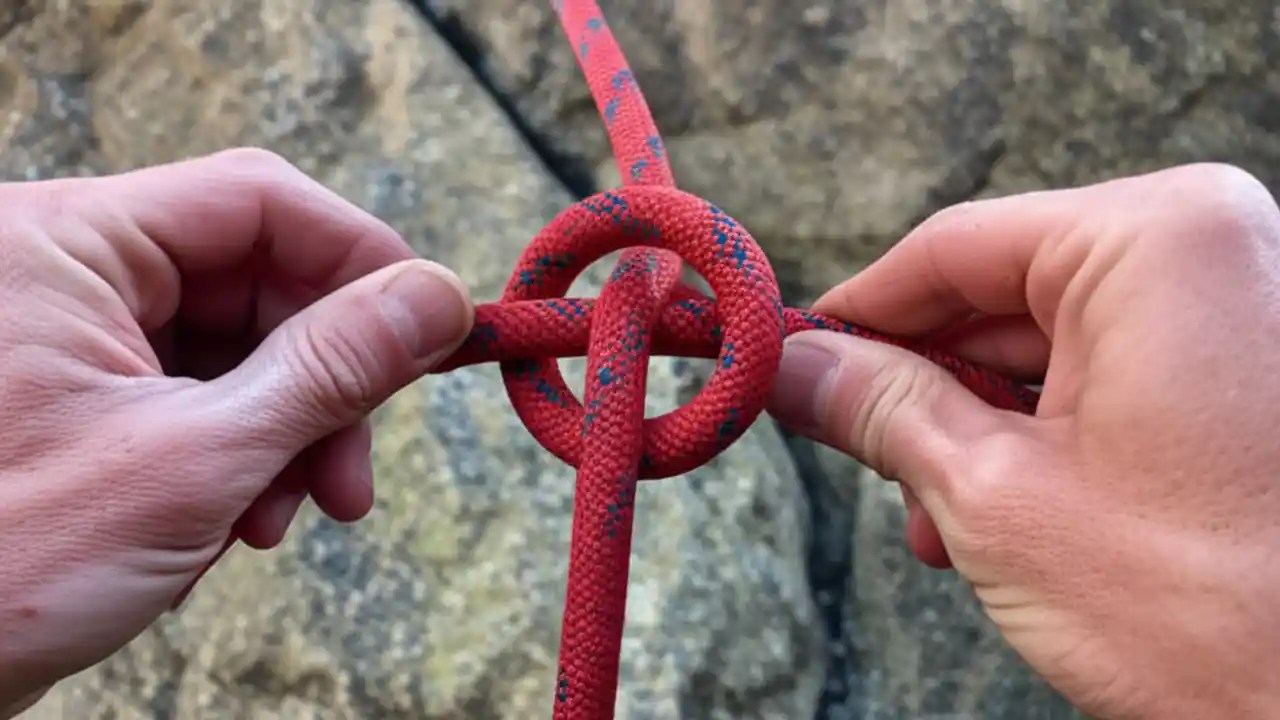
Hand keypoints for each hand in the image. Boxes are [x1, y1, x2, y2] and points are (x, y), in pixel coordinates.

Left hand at [0, 149, 473, 713]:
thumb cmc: (6, 567)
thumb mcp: (198, 460)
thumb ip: (331, 367)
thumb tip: (438, 298)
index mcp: (61, 244)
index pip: (255, 201)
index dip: (359, 260)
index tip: (430, 328)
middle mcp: (61, 269)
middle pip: (253, 280)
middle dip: (322, 381)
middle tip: (351, 472)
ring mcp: (68, 331)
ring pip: (235, 345)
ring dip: (286, 432)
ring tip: (282, 516)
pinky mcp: (79, 389)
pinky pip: (197, 390)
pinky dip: (239, 453)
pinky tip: (234, 521)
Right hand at [769, 163, 1279, 718]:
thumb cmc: (1204, 605)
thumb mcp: (993, 495)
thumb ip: (877, 409)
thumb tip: (788, 366)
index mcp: (1156, 240)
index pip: (954, 248)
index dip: (858, 311)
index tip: (790, 358)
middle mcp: (1211, 251)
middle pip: (1000, 300)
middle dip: (922, 394)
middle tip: (862, 464)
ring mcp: (1237, 312)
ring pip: (1048, 350)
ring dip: (976, 436)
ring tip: (941, 528)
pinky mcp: (1245, 376)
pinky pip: (1109, 381)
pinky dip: (1043, 445)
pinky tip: (1004, 522)